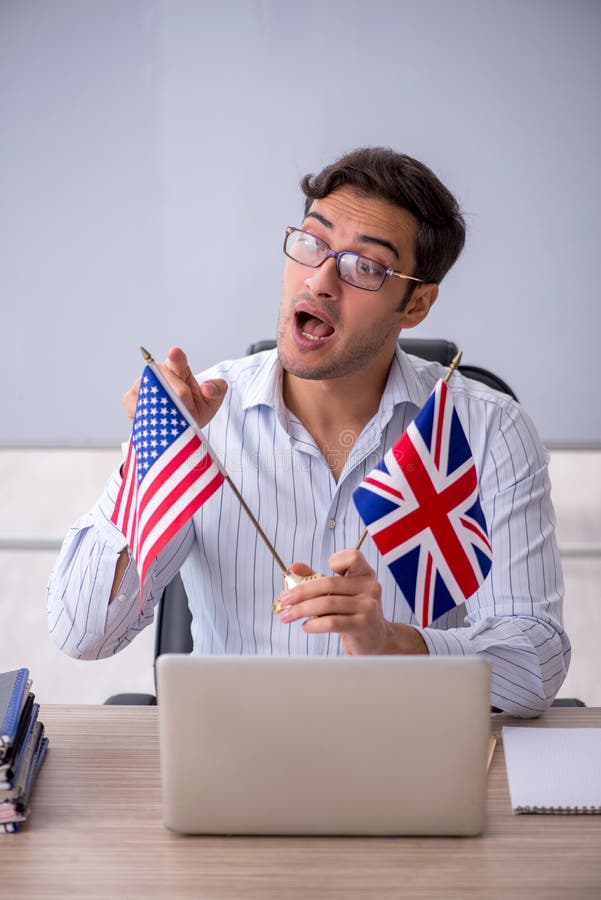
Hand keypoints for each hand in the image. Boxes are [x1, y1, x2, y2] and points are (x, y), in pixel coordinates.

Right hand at [124, 346, 226, 426]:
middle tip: (187, 409)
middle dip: (178, 395)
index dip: (176, 357)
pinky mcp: (131, 400)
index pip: (177, 360)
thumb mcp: (212, 400)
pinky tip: (154, 420)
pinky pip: (135, 406)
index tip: (174, 352)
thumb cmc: (195, 408)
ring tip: (174, 419)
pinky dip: (146, 414)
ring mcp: (143, 386)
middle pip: (164, 380)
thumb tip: (207, 388)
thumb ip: (216, 390)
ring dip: (163, 407)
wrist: (179, 425)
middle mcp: (159, 374)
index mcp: (179, 369)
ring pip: (149, 393)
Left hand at [278, 550, 428, 655]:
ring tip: (288, 615)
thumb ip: (318, 578)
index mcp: (365, 574)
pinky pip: (332, 622)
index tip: (318, 572)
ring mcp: (368, 606)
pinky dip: (314, 624)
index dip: (335, 560)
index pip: (352, 557)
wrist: (375, 639)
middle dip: (301, 592)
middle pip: (329, 583)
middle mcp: (370, 587)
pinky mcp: (362, 625)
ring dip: (302, 610)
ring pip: (327, 603)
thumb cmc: (354, 612)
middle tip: (285, 600)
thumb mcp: (339, 592)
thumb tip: (294, 568)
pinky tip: (306, 626)